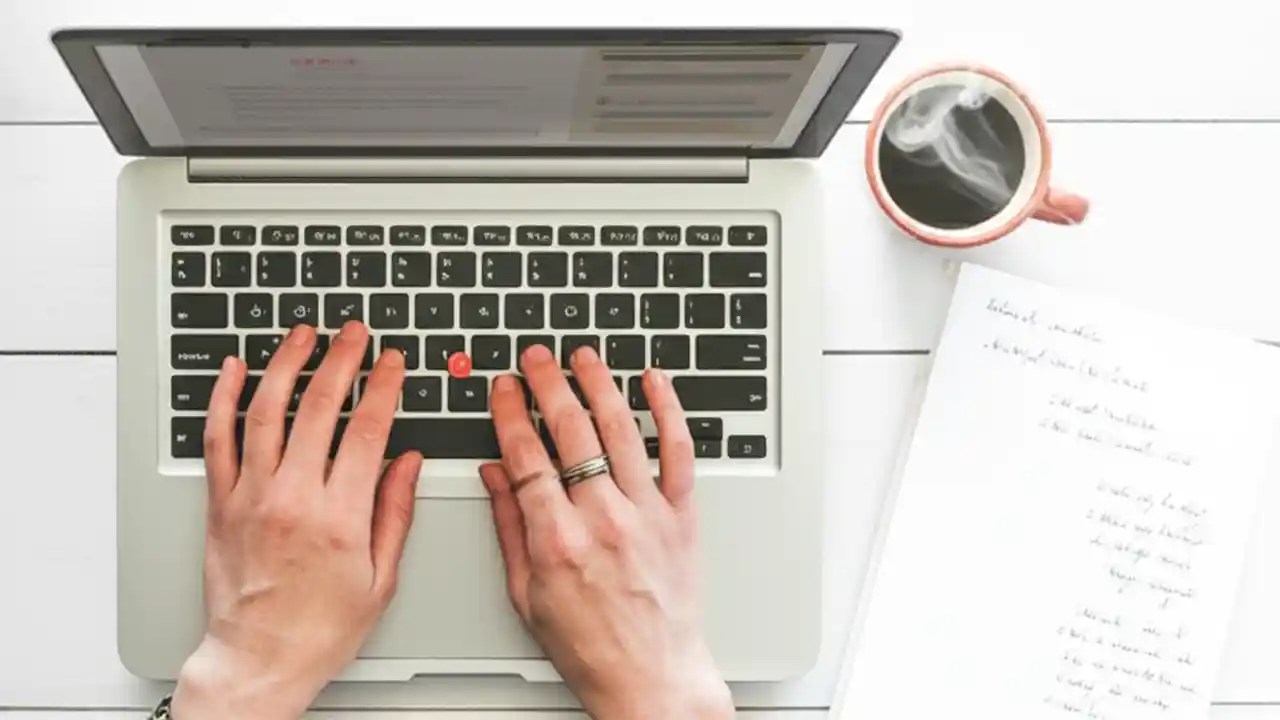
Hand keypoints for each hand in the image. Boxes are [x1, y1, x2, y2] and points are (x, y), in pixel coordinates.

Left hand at [173, 322, 421, 719]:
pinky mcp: (220, 504)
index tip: (392, 362)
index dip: (383, 386)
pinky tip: (235, 370)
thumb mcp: (381, 578)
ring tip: (303, 335)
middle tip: (354, 333)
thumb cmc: (319, 629)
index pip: (367, 430)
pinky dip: (224, 399)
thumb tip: (407, 462)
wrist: (258, 660)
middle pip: (318, 408)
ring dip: (287, 364)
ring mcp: (251, 497)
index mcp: (340, 518)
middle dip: (341, 360)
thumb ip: (395, 513)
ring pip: (266, 411)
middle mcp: (293, 499)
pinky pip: (217, 439)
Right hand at [481, 345, 733, 719]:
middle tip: (536, 358)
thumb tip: (494, 474)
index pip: (526, 455)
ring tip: (583, 357)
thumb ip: (509, 527)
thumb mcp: (526, 593)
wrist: (650, 677)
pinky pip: (679, 452)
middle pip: (571, 431)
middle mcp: (602, 519)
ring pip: (621, 430)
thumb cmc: (588, 645)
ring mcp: (646, 513)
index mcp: (557, 540)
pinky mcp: (681, 516)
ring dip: (599, 384)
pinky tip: (655, 382)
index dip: (511, 413)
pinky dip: (668, 411)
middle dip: (548, 384)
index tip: (503, 387)